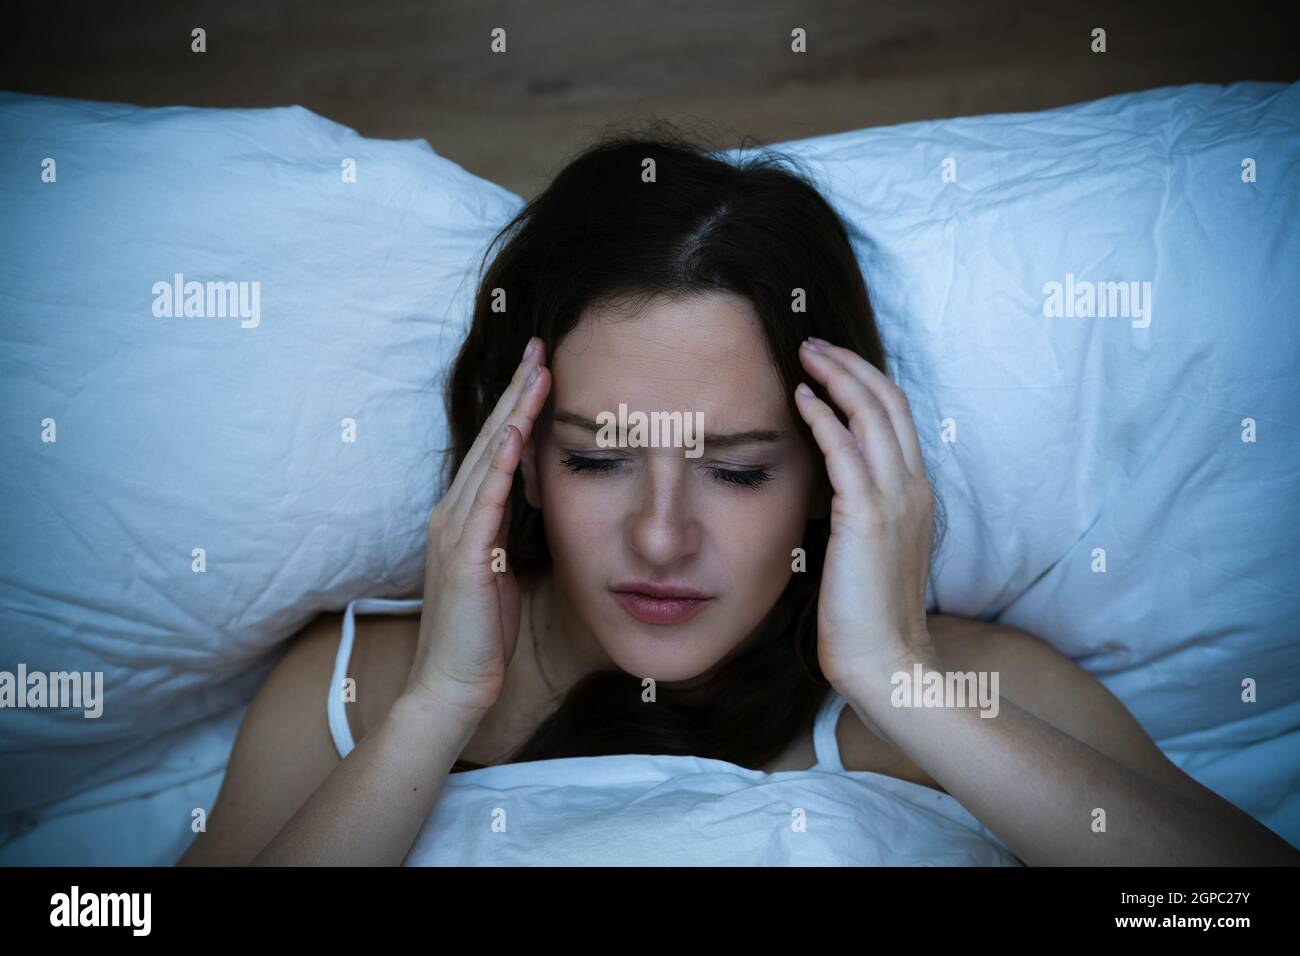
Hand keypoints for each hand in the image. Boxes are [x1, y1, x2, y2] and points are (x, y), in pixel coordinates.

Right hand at [403, 336, 550, 716]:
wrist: (454, 686)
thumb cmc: (483, 634)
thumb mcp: (502, 570)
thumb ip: (508, 532)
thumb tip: (533, 501)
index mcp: (464, 516)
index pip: (495, 449)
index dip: (517, 407)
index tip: (542, 369)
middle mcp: (453, 514)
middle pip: (489, 440)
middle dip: (516, 392)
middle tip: (541, 348)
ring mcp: (455, 532)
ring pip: (488, 459)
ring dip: (513, 414)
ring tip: (536, 373)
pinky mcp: (465, 557)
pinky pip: (484, 502)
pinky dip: (499, 466)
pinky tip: (514, 435)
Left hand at [793, 337, 935, 690]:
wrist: (888, 661)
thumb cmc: (869, 615)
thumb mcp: (870, 551)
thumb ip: (859, 512)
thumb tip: (827, 488)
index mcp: (917, 494)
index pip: (898, 418)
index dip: (867, 382)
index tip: (833, 365)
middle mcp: (914, 488)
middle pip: (890, 402)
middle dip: (851, 364)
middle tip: (813, 343)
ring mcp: (896, 500)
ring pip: (872, 414)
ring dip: (837, 376)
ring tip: (804, 354)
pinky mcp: (867, 517)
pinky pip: (845, 450)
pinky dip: (825, 416)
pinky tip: (801, 398)